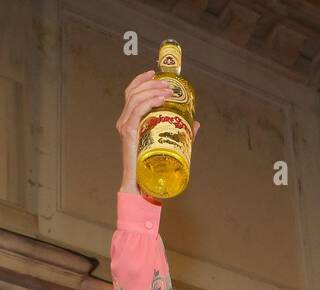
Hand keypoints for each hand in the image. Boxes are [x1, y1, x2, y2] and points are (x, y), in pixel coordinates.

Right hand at [117, 69, 200, 196]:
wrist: (141, 185)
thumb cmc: (151, 167)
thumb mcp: (167, 145)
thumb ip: (180, 133)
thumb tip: (195, 124)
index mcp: (129, 121)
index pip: (131, 94)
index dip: (141, 80)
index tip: (155, 74)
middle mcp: (124, 122)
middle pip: (133, 92)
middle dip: (151, 84)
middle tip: (168, 85)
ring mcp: (125, 127)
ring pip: (135, 98)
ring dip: (153, 91)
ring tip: (168, 92)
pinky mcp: (128, 133)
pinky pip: (137, 110)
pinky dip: (149, 101)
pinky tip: (160, 100)